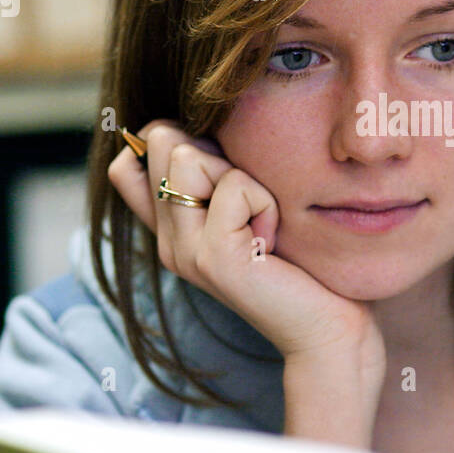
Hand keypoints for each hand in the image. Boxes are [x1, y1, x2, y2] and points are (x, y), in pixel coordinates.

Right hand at [107, 120, 385, 368]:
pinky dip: (266, 201)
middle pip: (159, 141)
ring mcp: (183, 252)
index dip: (169, 144)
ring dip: (242, 176)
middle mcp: (167, 242)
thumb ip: (218, 178)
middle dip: (215, 153)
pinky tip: (274, 240)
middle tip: (250, 204)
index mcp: (170, 231)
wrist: (326, 328)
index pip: (127, 164)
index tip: (223, 175)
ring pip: (187, 156)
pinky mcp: (213, 258)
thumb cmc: (301, 263)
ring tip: (262, 223)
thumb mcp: (250, 210)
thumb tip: (199, 124)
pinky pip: (236, 185)